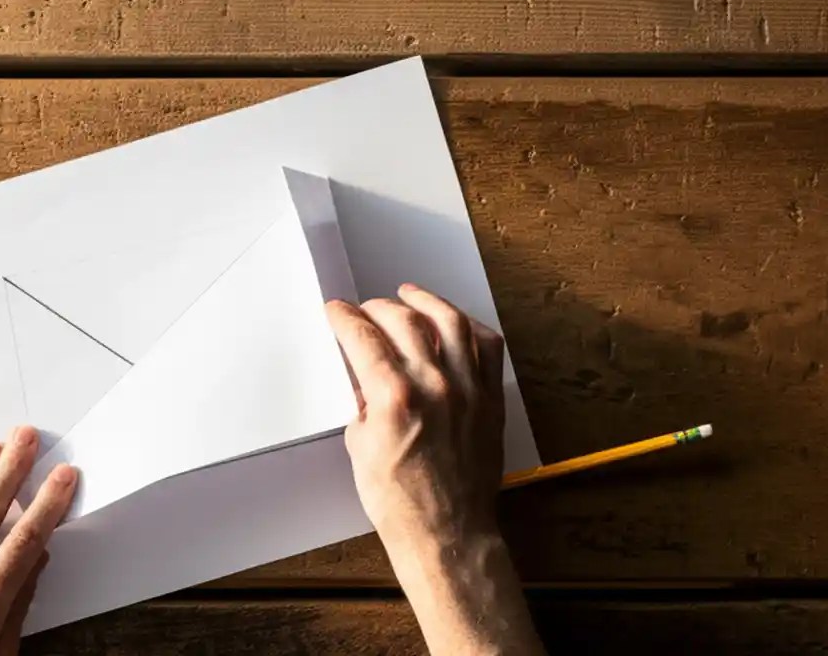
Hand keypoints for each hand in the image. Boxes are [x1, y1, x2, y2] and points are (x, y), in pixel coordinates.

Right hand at [326, 283, 505, 551]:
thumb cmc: (401, 503)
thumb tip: (363, 378)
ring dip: (426, 301)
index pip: (363, 337)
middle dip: (378, 307)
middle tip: (366, 309)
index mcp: (394, 398)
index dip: (344, 318)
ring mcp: (468, 389)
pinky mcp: (490, 399)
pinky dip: (470, 326)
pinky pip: (488, 346)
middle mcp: (435, 385)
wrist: (446, 533)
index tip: (337, 311)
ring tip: (410, 294)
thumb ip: (362, 403)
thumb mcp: (360, 447)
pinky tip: (455, 322)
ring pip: (450, 321)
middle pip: (404, 320)